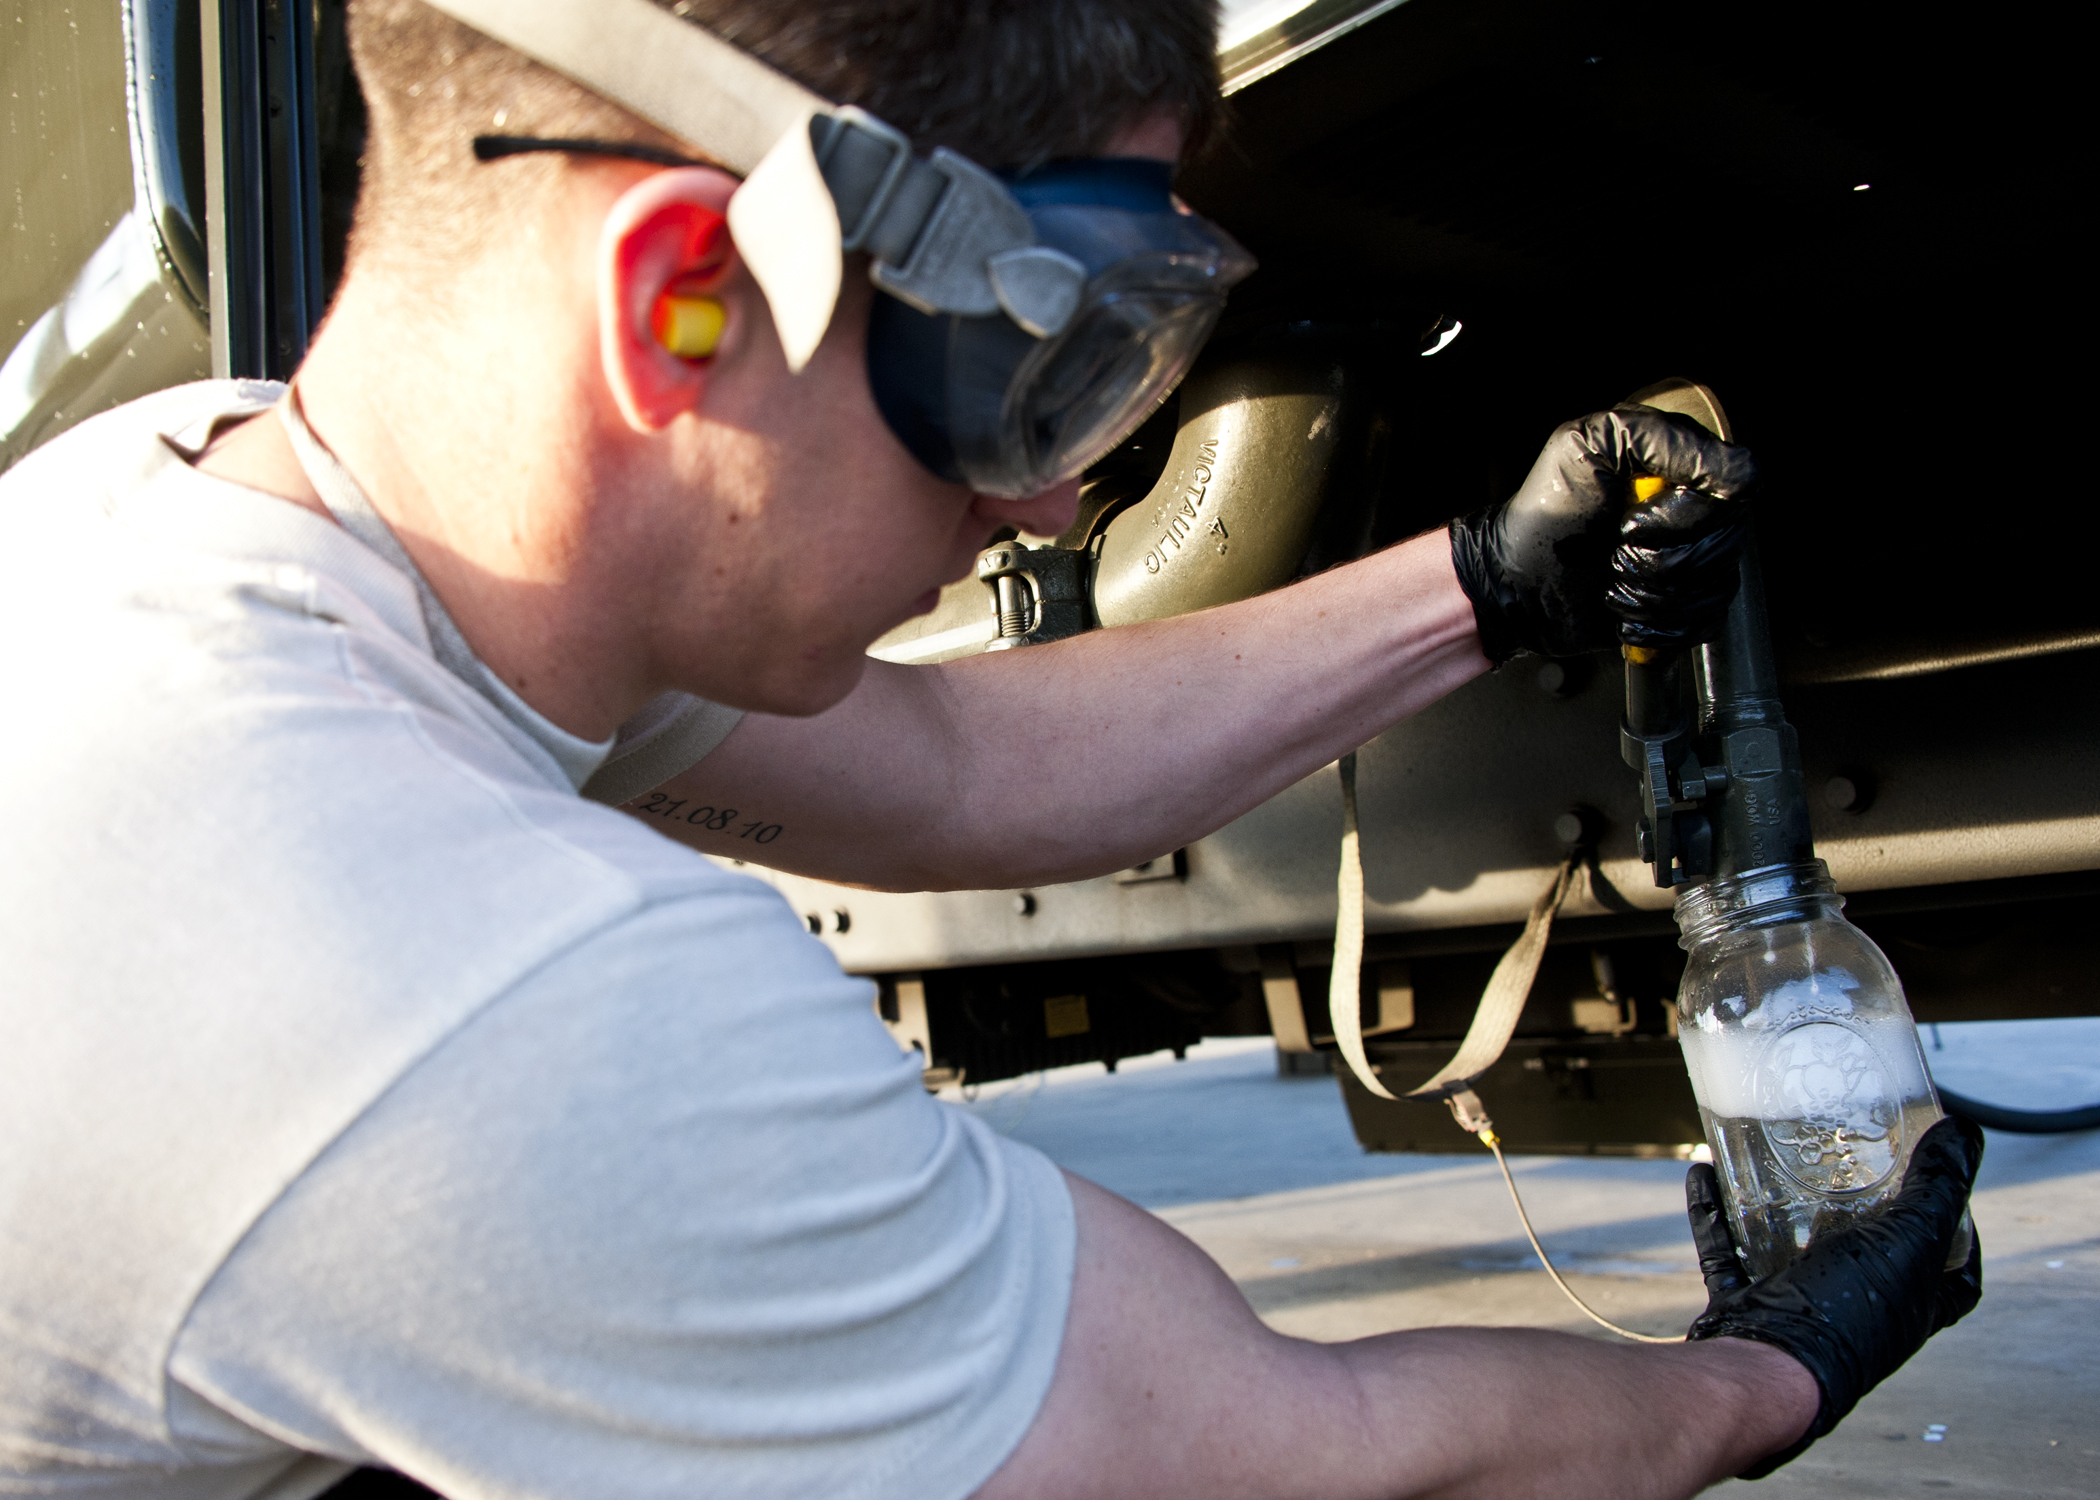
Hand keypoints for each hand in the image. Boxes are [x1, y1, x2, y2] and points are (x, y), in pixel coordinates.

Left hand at [1447, 405, 1758, 661]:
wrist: (1516, 584)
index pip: (1731, 491)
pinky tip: (1625, 613)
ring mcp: (1694, 561)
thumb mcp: (1590, 446)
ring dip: (1652, 594)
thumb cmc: (1546, 513)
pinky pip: (1704, 623)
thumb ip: (1665, 441)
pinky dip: (1658, 625)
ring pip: (1713, 586)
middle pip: (1722, 544)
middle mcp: (1697, 511)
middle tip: (1612, 552)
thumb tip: (1742, 472)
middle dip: (1656, 559)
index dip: (1681, 515)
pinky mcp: (1684, 608)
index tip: (1628, 522)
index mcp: (1682, 467)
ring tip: (1613, 582)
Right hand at [1685, 1115, 1984, 1477]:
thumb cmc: (1847, 1314)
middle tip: (1847, 1158)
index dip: (1961, 1238)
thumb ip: (1938, 1188)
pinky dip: (1715, 1212)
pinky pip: (1728, 1249)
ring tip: (1773, 1159)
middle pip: (1866, 1255)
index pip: (1955, 1278)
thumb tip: (1967, 1132)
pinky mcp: (1746, 1302)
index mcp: (1909, 1305)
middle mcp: (1858, 1311)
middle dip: (1856, 1209)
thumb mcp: (1909, 1242)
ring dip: (1777, 1203)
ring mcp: (1798, 1309)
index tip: (1946, 1190)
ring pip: (1789, 1247)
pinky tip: (1707, 1174)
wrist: (1767, 1366)